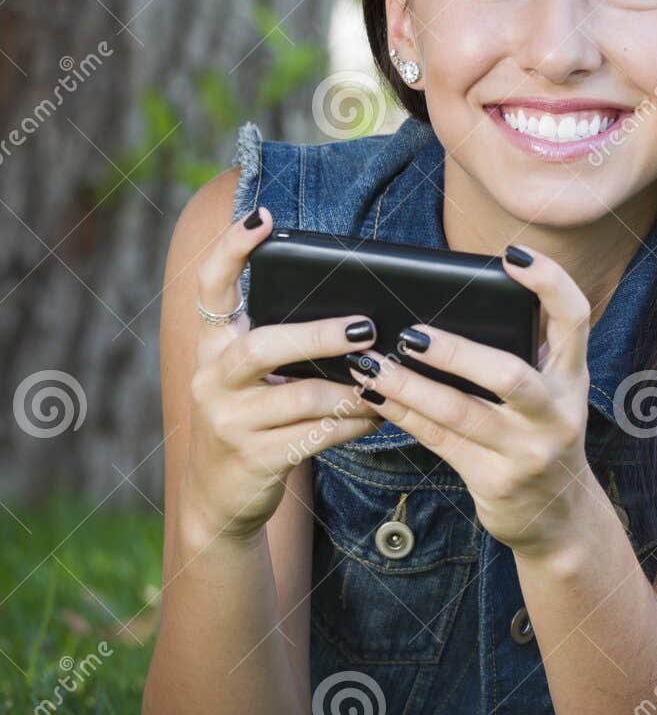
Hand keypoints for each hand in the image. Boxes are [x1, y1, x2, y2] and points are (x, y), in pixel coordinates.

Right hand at [184, 205, 385, 537]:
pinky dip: (355, 423)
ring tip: (389, 378)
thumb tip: (361, 315)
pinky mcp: (255, 459)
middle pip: (263, 347)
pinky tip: (381, 413)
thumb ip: (285, 345)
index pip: (210, 287)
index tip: (263, 217)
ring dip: (353, 389)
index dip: (232, 250)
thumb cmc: (256, 420)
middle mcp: (212, 379)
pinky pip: (317, 435)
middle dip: (317, 335)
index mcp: (213, 346)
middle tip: (366, 327)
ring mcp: (229, 422)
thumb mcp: (255, 378)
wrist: (222, 497)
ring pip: (302, 398)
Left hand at [344, 244, 598, 557]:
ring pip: (462, 412)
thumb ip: (525, 353)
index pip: (575, 317)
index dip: (550, 282)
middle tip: (412, 334)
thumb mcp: (551, 393)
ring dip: (410, 386)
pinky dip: (404, 414)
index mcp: (572, 377)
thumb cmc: (541, 436)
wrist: (558, 517)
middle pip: (510, 374)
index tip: (513, 256)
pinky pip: (440, 440)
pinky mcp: (495, 479)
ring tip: (371, 364)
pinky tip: (374, 395)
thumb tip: (456, 301)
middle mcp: (557, 412)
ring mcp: (528, 450)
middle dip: (458, 352)